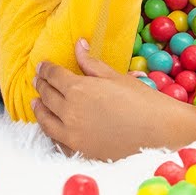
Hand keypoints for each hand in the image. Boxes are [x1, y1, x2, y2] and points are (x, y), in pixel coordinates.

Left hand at [32, 39, 195, 160]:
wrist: (158, 132)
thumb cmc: (142, 101)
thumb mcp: (115, 76)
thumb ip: (92, 63)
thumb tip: (79, 45)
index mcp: (78, 89)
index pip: (53, 76)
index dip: (46, 69)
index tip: (43, 66)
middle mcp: (70, 111)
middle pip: (47, 95)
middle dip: (41, 85)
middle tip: (38, 80)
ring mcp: (72, 133)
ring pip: (45, 119)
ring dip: (39, 108)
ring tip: (37, 101)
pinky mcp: (78, 149)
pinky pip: (55, 139)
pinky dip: (49, 129)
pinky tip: (50, 124)